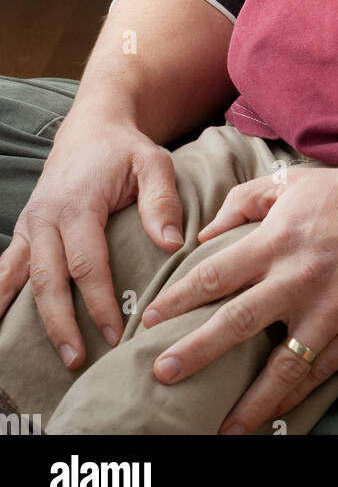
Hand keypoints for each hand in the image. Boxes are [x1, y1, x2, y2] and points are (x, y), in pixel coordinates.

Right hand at [0, 107, 184, 366]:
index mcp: (78, 205)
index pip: (87, 263)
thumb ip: (161, 201)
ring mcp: (30, 225)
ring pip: (21, 279)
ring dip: (29, 319)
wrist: (92, 127)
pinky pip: (6, 268)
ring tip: (43, 356)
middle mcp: (46, 217)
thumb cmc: (126, 150)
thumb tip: (172, 244)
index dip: (99, 302)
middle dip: (61, 323)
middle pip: (48, 280)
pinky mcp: (23, 230)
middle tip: (78, 359)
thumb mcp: (153, 163)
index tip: (115, 335)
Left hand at [138, 158, 337, 434]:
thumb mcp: (290, 183)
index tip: (150, 321)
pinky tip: (272, 415)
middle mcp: (297, 278)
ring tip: (221, 427)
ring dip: (248, 401)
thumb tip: (205, 235)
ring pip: (279, 367)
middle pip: (235, 324)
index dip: (177, 301)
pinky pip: (317, 372)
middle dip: (194, 353)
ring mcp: (327, 310)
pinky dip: (293, 397)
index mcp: (276, 240)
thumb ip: (243, 202)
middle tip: (161, 374)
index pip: (214, 276)